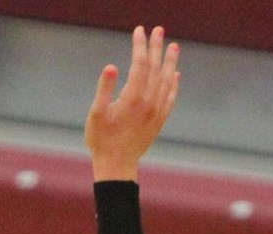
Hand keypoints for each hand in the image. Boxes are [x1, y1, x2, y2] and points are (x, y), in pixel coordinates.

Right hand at [86, 25, 180, 181]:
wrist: (117, 165)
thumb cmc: (101, 140)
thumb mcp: (96, 114)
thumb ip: (104, 89)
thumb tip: (111, 67)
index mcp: (133, 98)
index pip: (140, 64)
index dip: (140, 46)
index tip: (139, 30)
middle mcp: (149, 103)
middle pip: (156, 68)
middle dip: (156, 47)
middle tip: (158, 29)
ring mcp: (156, 112)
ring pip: (166, 81)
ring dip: (170, 62)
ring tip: (173, 46)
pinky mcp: (159, 121)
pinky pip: (171, 98)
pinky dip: (174, 84)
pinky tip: (176, 75)